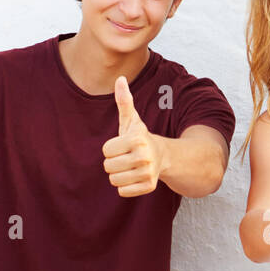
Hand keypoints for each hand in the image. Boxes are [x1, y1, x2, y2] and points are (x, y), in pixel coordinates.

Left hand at [102, 76, 164, 196]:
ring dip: (119, 174)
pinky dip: (125, 186)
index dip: (111, 148)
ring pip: (114, 180)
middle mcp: (144, 156)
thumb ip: (124, 100)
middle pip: (108, 167)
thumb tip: (120, 78)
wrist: (163, 156)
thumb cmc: (140, 137)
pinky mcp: (149, 187)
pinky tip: (134, 177)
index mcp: (137, 139)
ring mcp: (147, 173)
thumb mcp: (131, 120)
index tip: (122, 145)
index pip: (106, 151)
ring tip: (129, 167)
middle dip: (113, 162)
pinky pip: (122, 191)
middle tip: (126, 157)